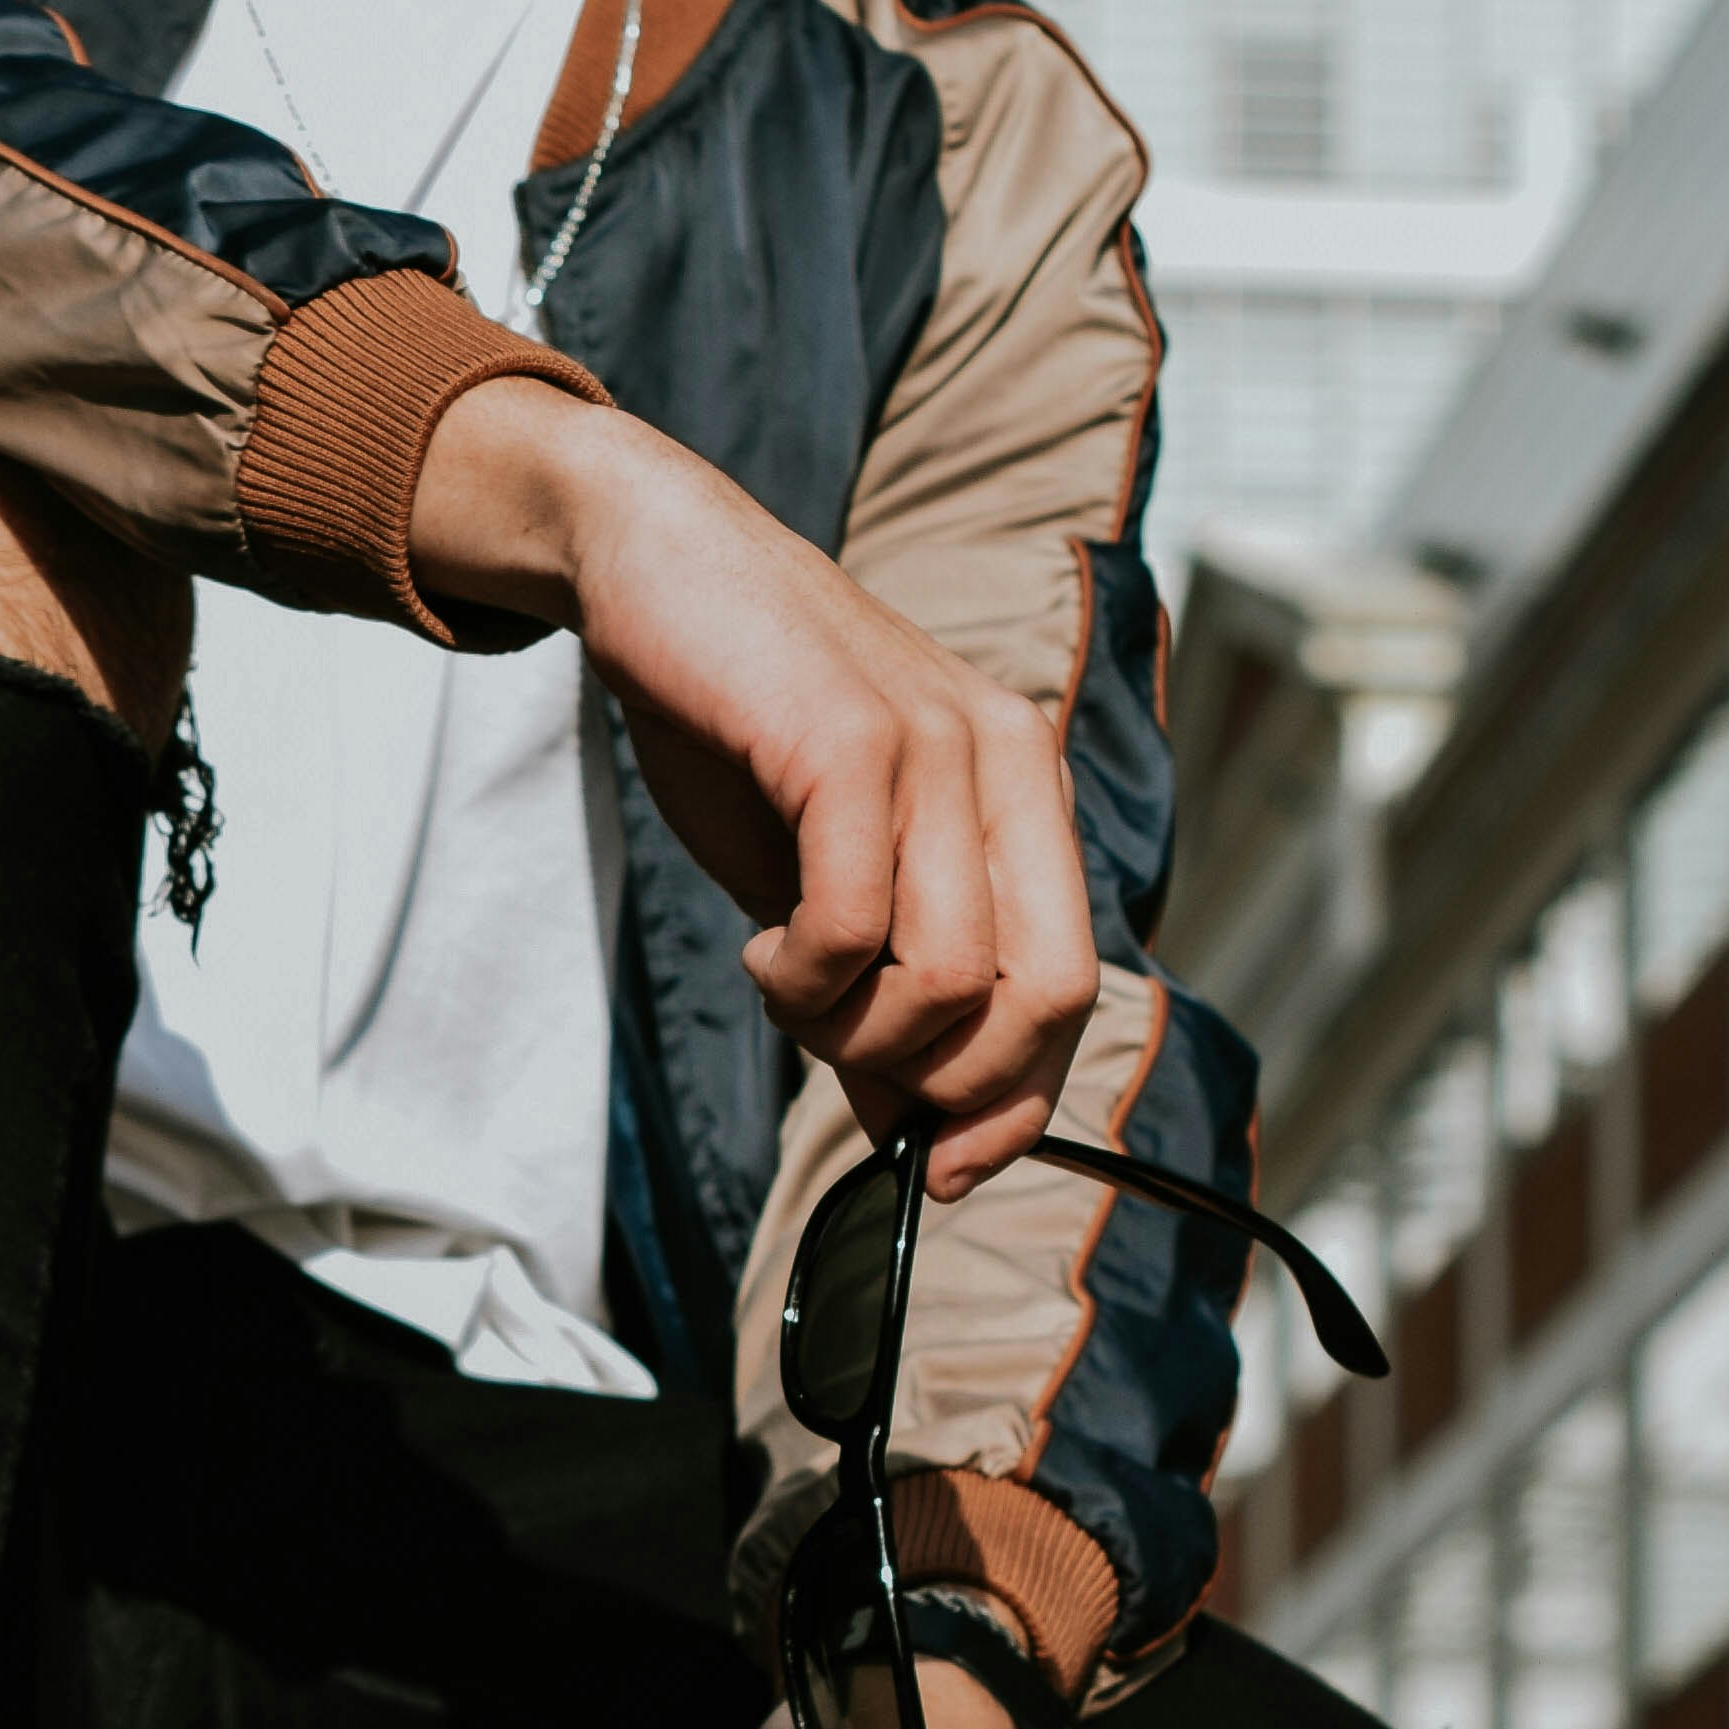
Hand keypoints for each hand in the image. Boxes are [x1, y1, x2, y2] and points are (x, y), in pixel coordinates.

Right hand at [411, 390, 1094, 1186]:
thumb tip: (917, 1134)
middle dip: (941, 1080)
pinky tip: (762, 950)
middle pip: (1041, 999)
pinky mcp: (850, 741)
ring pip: (949, 979)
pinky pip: (853, 923)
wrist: (654, 562)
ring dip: (851, 1029)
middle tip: (842, 1060)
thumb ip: (883, 987)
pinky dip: (800, 977)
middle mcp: (1010, 762)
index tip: (936, 1166)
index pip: (1074, 989)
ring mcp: (939, 744)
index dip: (1013, 1104)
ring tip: (787, 984)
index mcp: (1027, 792)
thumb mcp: (826, 870)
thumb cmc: (741, 718)